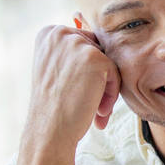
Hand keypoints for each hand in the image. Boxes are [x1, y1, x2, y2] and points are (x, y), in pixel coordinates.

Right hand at [25, 24, 120, 149]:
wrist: (50, 131)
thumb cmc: (54, 107)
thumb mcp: (57, 70)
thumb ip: (74, 55)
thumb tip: (99, 45)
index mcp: (48, 34)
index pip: (84, 43)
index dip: (86, 71)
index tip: (77, 91)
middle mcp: (59, 33)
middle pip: (97, 50)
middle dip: (97, 78)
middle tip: (88, 103)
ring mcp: (76, 44)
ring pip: (108, 61)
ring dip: (106, 87)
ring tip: (94, 109)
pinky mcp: (94, 57)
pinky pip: (116, 72)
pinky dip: (112, 93)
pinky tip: (99, 110)